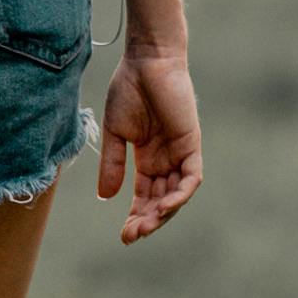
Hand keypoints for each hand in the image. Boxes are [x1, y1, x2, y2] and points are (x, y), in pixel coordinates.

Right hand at [96, 44, 201, 246]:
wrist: (146, 61)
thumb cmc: (128, 90)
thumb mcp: (115, 133)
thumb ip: (112, 163)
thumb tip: (105, 197)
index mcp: (148, 159)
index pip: (145, 197)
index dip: (136, 216)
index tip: (123, 235)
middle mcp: (166, 160)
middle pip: (161, 201)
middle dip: (148, 220)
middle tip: (132, 235)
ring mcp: (180, 153)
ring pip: (177, 194)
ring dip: (164, 213)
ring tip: (146, 226)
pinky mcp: (191, 144)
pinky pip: (192, 177)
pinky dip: (181, 193)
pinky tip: (166, 206)